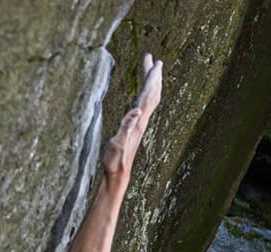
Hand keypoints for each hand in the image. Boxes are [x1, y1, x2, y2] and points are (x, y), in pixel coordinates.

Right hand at [103, 54, 162, 179]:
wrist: (118, 173)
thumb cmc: (115, 160)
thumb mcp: (118, 143)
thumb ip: (126, 126)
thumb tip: (137, 111)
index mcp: (138, 120)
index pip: (147, 94)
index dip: (152, 78)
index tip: (155, 62)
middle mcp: (142, 120)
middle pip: (152, 93)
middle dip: (154, 75)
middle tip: (155, 59)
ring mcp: (140, 123)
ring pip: (150, 99)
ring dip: (152, 83)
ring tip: (151, 69)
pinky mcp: (136, 127)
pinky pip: (145, 105)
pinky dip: (146, 94)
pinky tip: (143, 92)